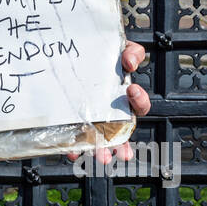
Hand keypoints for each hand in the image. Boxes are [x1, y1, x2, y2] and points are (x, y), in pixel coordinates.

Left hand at [69, 40, 151, 165]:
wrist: (68, 54)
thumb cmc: (97, 53)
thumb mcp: (115, 46)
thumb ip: (129, 51)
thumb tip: (130, 60)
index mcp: (123, 93)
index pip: (138, 101)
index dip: (138, 99)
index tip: (131, 90)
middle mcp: (112, 110)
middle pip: (122, 128)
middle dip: (123, 142)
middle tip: (121, 151)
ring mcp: (95, 118)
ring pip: (103, 140)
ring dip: (103, 151)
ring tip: (102, 159)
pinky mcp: (77, 123)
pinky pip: (79, 140)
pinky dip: (76, 149)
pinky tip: (71, 153)